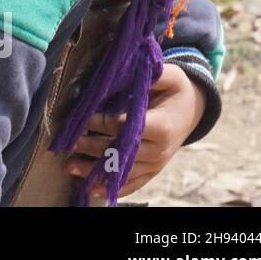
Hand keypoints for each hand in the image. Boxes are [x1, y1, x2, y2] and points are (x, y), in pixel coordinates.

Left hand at [64, 62, 205, 199]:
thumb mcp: (169, 76)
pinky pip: (132, 184)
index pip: (126, 127)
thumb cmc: (175, 90)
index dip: (101, 123)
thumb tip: (126, 72)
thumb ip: (151, 75)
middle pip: (121, 152)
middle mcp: (160, 150)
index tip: (81, 118)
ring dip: (95, 171)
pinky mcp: (152, 171)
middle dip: (91, 147)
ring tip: (69, 167)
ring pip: (123, 172)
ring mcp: (156, 164)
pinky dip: (112, 187)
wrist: (192, 111)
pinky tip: (91, 188)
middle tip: (68, 143)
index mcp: (162, 126)